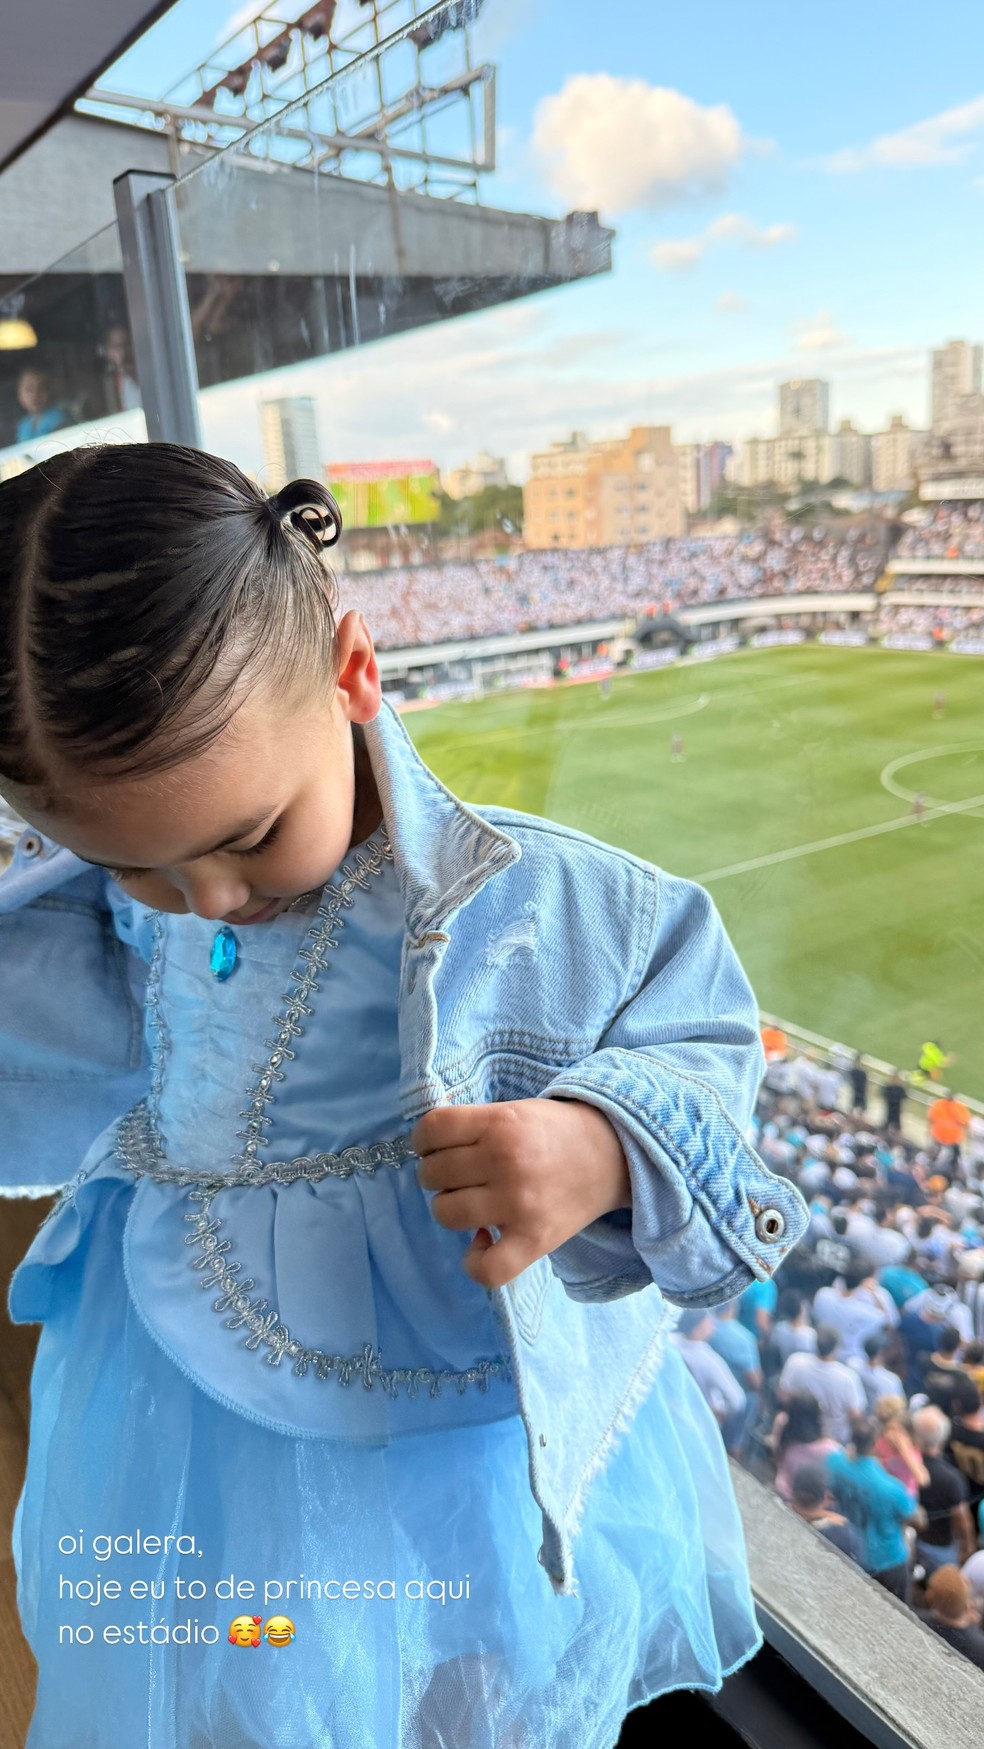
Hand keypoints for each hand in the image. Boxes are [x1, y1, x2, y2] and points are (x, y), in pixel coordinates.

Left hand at [411, 1097, 631, 1289]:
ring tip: (472, 1203)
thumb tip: (425, 1151)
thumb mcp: (514, 1109)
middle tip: (460, 1175)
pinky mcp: (533, 1241)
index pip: (432, 1130)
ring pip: (446, 1214)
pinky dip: (474, 1260)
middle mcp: (505, 1162)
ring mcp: (518, 1204)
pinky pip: (486, 1268)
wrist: (614, 1155)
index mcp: (499, 1123)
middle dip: (438, 1174)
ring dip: (451, 1209)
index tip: (435, 1147)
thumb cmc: (557, 1131)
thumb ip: (473, 1125)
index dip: (424, 1140)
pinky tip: (481, 1242)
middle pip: (433, 1174)